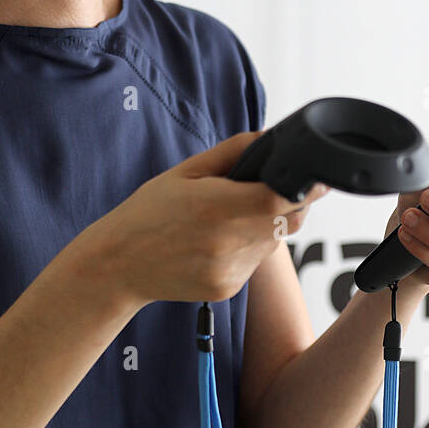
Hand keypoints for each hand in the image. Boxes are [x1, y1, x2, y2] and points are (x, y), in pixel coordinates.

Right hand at [87, 131, 327, 307]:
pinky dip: (249, 247)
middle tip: (267, 189)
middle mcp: (228, 243)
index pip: (283, 198)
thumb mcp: (185, 171)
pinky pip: (255, 262)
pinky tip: (218, 241)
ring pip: (274, 242)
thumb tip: (274, 138)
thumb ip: (234, 151)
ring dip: (267, 225)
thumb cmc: (148, 213)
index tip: (311, 176)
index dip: (304, 186)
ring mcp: (230, 271)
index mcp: (217, 207)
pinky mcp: (228, 290)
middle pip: (288, 221)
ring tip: (229, 217)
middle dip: (289, 202)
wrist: (117, 265)